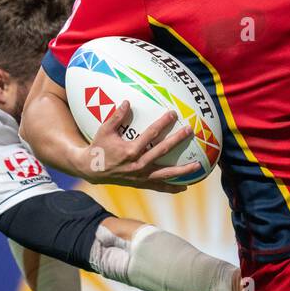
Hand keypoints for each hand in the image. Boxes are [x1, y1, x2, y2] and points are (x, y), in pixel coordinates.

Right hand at [78, 102, 199, 192]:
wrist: (92, 170)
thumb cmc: (99, 147)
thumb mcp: (104, 130)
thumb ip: (116, 116)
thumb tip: (127, 102)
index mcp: (130, 150)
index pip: (150, 134)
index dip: (163, 123)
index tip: (173, 114)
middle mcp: (138, 164)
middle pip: (162, 151)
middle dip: (177, 140)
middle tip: (189, 130)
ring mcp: (141, 176)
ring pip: (165, 173)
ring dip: (182, 170)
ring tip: (197, 166)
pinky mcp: (141, 183)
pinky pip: (159, 186)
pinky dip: (172, 187)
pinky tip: (184, 186)